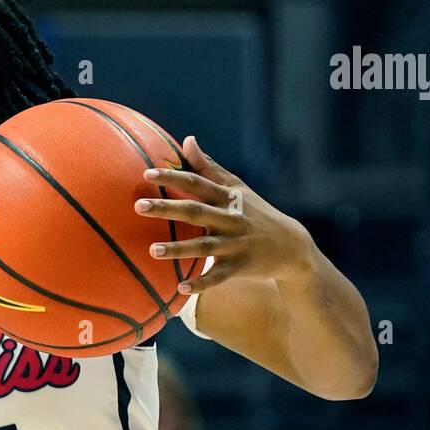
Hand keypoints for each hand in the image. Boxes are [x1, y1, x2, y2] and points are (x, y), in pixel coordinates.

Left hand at [134, 135, 314, 293]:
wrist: (292, 246)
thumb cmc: (256, 211)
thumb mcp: (236, 187)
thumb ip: (209, 166)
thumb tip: (187, 140)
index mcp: (227, 198)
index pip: (197, 183)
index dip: (173, 177)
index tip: (147, 173)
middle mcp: (231, 219)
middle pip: (196, 212)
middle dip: (167, 209)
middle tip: (138, 206)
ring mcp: (235, 244)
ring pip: (204, 247)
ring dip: (179, 249)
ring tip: (152, 250)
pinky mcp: (240, 267)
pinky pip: (218, 277)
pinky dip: (201, 283)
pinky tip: (181, 289)